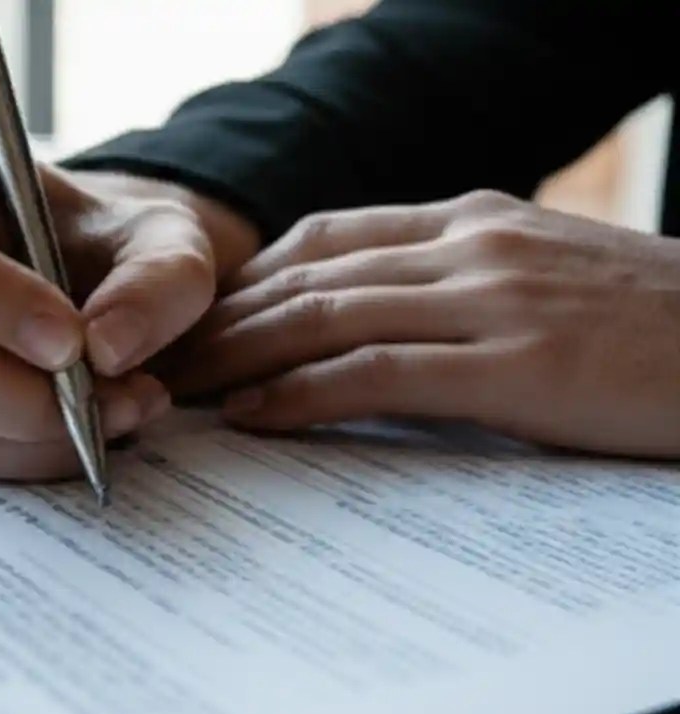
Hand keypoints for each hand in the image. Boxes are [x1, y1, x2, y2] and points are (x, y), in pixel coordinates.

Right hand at [0, 138, 259, 477]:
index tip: (70, 339)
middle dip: (20, 392)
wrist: (89, 271)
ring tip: (125, 405)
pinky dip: (37, 453)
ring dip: (40, 432)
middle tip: (113, 389)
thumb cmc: (103, 235)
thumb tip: (109, 351)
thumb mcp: (159, 232)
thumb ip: (156, 276)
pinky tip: (95, 423)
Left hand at [170, 190, 679, 457]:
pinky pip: (377, 373)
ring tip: (180, 389)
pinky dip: (302, 394)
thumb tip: (368, 320)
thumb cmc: (649, 321)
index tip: (201, 317)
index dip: (250, 279)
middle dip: (224, 319)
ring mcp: (492, 300)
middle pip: (307, 275)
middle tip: (161, 357)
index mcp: (473, 218)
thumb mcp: (542, 272)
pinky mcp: (516, 365)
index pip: (326, 235)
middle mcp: (470, 246)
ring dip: (238, 356)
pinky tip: (253, 416)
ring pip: (325, 316)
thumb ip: (457, 279)